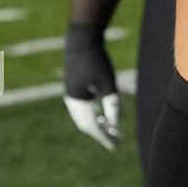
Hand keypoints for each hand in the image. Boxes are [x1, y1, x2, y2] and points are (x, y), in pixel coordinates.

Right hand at [63, 24, 120, 149]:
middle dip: (100, 134)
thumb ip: (112, 105)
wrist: (82, 39)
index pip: (91, 126)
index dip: (103, 137)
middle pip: (85, 124)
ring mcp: (71, 94)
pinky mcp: (75, 89)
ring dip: (97, 125)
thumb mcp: (108, 83)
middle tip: (116, 142)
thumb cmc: (97, 60)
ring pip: (83, 117)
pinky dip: (93, 115)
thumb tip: (115, 126)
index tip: (115, 146)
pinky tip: (104, 116)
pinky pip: (83, 109)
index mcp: (77, 100)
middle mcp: (71, 99)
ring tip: (112, 130)